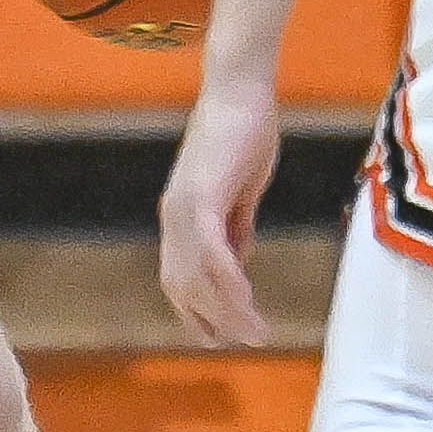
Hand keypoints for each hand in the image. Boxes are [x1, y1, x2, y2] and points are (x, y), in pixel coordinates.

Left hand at [157, 76, 282, 343]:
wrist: (240, 90)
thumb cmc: (244, 133)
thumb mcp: (241, 190)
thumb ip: (237, 225)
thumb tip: (239, 258)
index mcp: (181, 217)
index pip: (179, 278)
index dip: (197, 311)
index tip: (221, 335)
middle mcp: (174, 217)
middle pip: (185, 287)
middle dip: (214, 320)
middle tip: (247, 341)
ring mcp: (184, 208)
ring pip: (197, 276)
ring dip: (228, 309)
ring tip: (258, 332)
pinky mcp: (201, 196)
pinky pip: (211, 251)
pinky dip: (228, 280)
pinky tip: (248, 300)